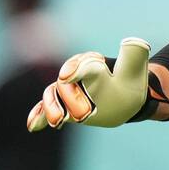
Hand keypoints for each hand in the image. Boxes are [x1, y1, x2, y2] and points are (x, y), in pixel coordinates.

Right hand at [26, 38, 150, 131]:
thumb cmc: (129, 81)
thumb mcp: (135, 69)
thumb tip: (132, 42)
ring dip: (52, 107)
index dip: (75, 68)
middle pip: (65, 83)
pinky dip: (39, 115)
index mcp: (93, 64)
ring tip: (58, 121)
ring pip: (53, 95)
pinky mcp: (63, 104)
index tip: (67, 77)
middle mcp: (76, 74)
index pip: (84, 64)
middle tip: (85, 114)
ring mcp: (68, 90)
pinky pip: (46, 108)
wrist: (126, 95)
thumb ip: (134, 54)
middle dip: (70, 97)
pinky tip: (33, 126)